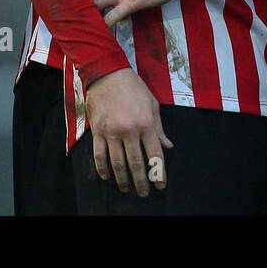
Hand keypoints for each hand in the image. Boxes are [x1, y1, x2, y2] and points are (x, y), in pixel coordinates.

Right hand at [84, 67, 172, 196]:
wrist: (108, 74)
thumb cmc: (134, 88)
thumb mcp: (153, 104)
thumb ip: (159, 128)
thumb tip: (168, 146)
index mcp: (146, 123)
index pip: (155, 154)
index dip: (158, 172)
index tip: (161, 185)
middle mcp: (130, 130)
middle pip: (136, 163)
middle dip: (142, 181)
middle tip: (144, 193)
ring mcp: (112, 132)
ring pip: (117, 163)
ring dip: (122, 179)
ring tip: (127, 189)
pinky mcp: (98, 131)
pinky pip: (99, 155)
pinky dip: (103, 169)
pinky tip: (107, 176)